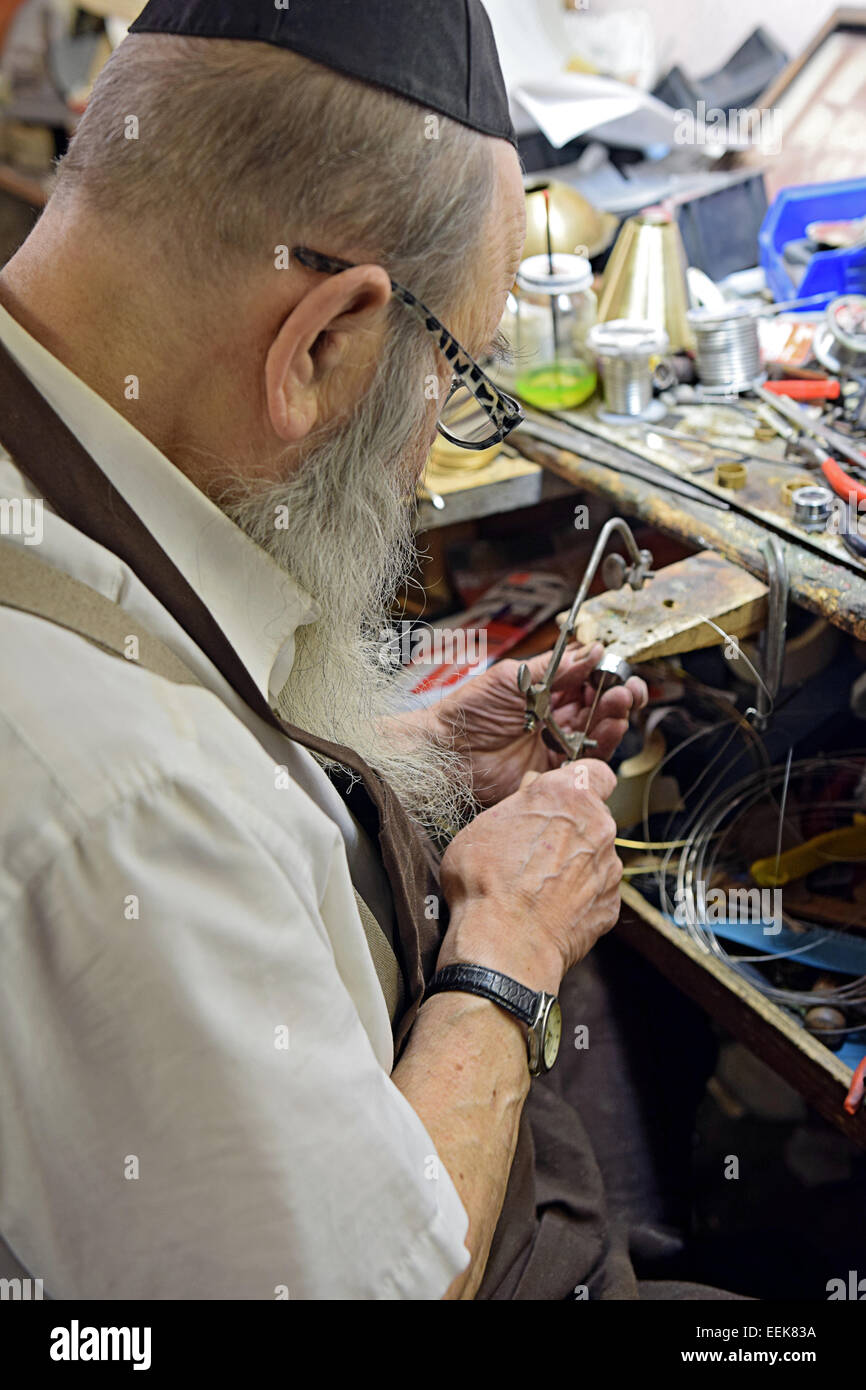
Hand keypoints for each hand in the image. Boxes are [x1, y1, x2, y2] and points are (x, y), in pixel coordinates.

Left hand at [432, 642, 647, 806]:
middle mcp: (553, 716)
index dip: (604, 673)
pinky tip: (611, 727)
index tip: (616, 667)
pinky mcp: (555, 770)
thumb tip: (591, 649)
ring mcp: (555, 742)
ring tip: (621, 702)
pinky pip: (587, 758)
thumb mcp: (514, 677)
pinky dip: (604, 743)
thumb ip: (555, 667)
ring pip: (598, 730)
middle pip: (598, 704)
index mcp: (544, 690)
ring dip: (615, 714)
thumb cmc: (468, 712)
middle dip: (617, 693)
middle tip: (626, 687)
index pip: (585, 679)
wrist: (447, 752)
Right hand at [437, 761, 621, 994]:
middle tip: (536, 846)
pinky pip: (596, 890)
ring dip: (575, 863)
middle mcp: (598, 826)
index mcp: (567, 795)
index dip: (578, 783)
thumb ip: (518, 802)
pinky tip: (550, 906)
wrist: (505, 943)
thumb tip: (531, 791)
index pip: (595, 771)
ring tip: (539, 884)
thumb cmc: (486, 882)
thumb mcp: (483, 825)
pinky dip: (579, 896)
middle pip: (593, 815)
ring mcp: (609, 867)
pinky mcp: (611, 903)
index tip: (562, 795)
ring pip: (596, 854)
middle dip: (570, 826)